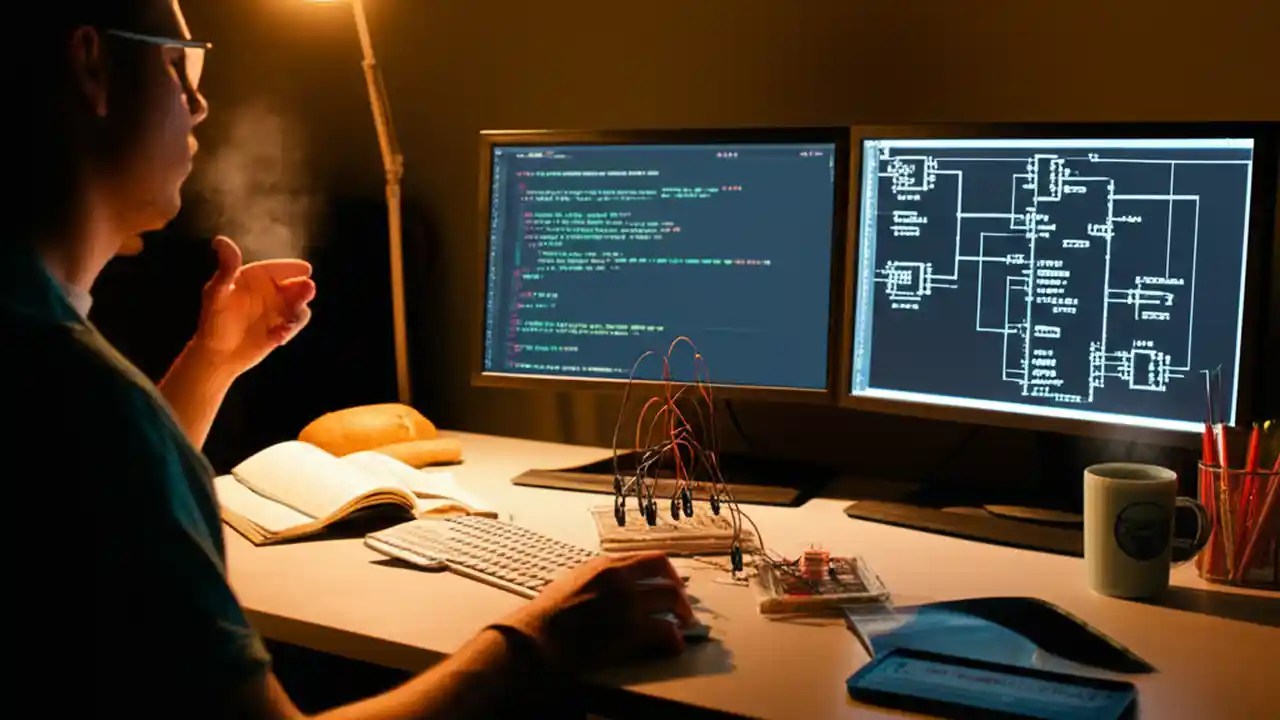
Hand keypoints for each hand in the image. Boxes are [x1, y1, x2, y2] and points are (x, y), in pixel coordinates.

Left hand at [192, 236, 316, 374]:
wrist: (217, 355)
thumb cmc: (213, 322)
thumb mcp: (217, 293)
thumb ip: (226, 268)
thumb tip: (220, 240)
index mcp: (253, 277)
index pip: (275, 269)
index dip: (290, 268)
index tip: (305, 270)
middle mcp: (268, 291)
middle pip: (292, 285)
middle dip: (302, 288)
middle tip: (308, 290)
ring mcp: (277, 309)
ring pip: (298, 304)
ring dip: (299, 310)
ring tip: (291, 319)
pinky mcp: (283, 326)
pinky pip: (296, 323)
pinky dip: (292, 327)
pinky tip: (280, 336)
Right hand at [499, 553, 694, 670]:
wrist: (538, 637)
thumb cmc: (548, 614)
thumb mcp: (573, 580)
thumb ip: (597, 576)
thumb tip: (613, 581)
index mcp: (607, 565)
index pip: (651, 559)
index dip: (668, 572)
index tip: (673, 582)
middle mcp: (621, 579)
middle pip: (667, 580)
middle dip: (680, 596)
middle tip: (684, 608)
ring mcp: (628, 603)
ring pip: (671, 601)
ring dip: (682, 615)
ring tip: (683, 626)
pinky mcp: (631, 629)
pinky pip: (666, 631)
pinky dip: (674, 639)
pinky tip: (674, 646)